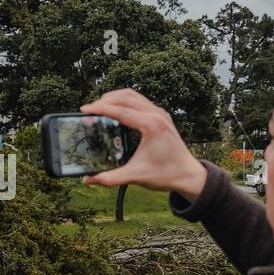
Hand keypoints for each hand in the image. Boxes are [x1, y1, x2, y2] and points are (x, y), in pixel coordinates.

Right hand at [80, 89, 207, 199]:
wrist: (189, 175)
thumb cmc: (166, 175)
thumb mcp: (136, 176)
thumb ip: (110, 178)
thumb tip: (88, 179)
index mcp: (151, 126)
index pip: (120, 110)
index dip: (100, 109)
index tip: (84, 109)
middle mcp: (157, 115)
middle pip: (125, 97)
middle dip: (105, 101)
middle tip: (89, 109)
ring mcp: (160, 113)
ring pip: (133, 95)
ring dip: (115, 97)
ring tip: (99, 106)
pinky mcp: (161, 116)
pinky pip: (140, 100)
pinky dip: (125, 101)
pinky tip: (116, 110)